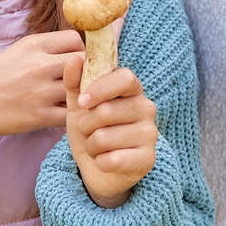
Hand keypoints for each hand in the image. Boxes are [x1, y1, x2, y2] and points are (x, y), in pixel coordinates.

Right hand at [0, 30, 83, 150]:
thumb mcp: (18, 51)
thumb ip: (46, 49)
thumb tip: (79, 49)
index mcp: (34, 45)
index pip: (76, 40)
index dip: (82, 52)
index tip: (79, 63)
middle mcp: (39, 65)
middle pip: (85, 63)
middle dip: (89, 72)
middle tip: (87, 82)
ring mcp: (41, 91)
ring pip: (82, 89)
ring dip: (84, 95)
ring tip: (81, 99)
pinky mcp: (40, 116)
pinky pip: (71, 114)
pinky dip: (74, 115)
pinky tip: (68, 114)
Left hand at [62, 53, 157, 208]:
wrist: (98, 168)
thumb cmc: (91, 131)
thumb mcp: (79, 105)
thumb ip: (75, 81)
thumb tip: (75, 57)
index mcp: (132, 90)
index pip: (125, 78)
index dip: (101, 88)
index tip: (82, 101)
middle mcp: (146, 108)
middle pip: (107, 111)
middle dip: (86, 125)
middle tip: (88, 131)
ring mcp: (150, 134)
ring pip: (104, 137)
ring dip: (91, 145)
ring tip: (97, 147)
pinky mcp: (148, 159)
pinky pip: (111, 159)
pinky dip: (99, 162)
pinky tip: (106, 161)